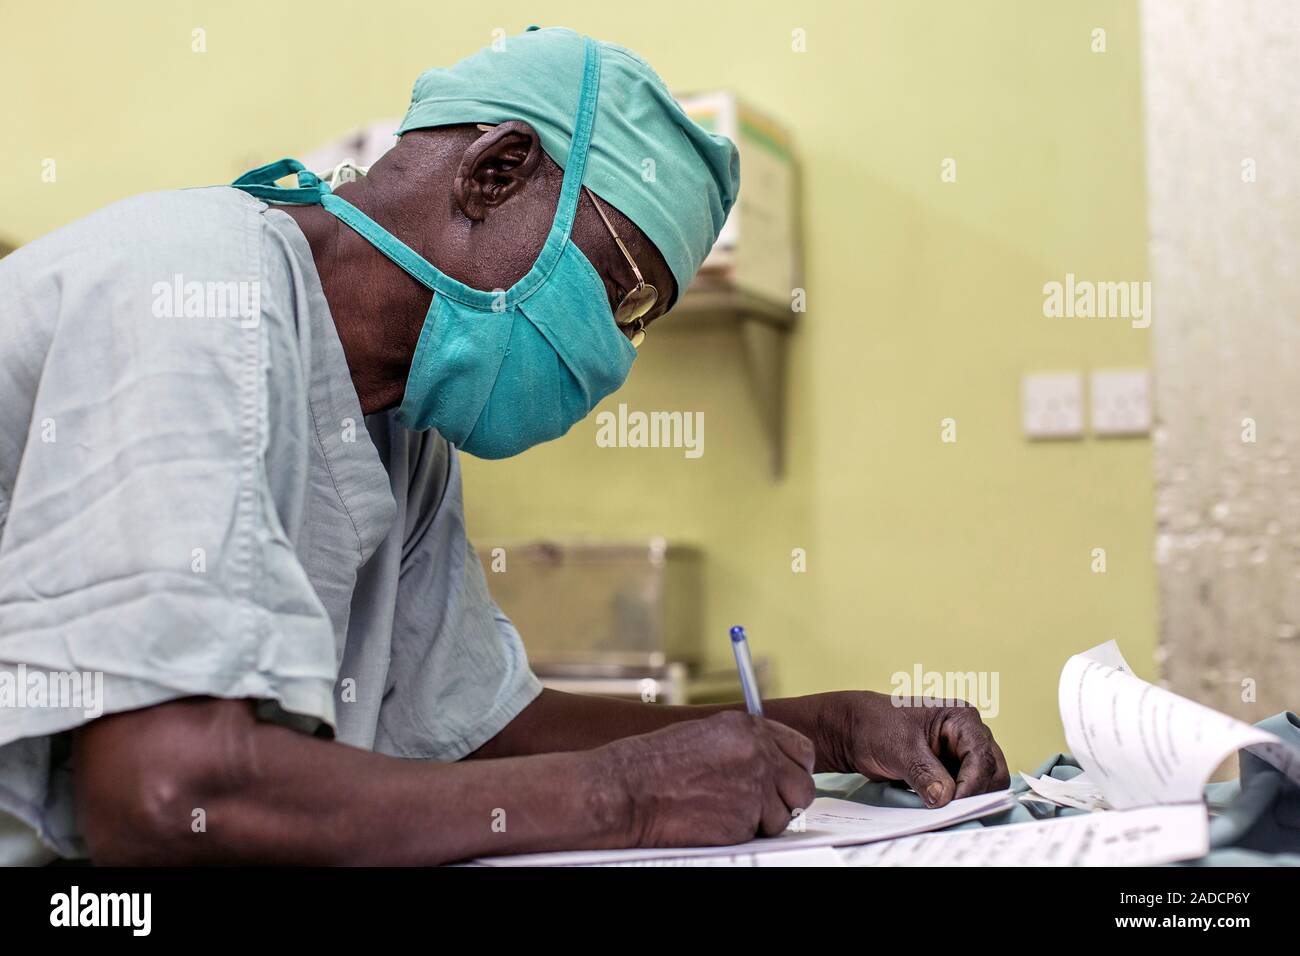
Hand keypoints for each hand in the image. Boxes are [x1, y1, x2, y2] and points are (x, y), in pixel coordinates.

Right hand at [598, 711, 815, 847]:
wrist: (631, 789)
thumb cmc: (658, 763)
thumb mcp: (708, 734)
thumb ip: (745, 743)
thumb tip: (771, 759)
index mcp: (749, 728)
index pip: (802, 750)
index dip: (795, 769)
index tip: (786, 778)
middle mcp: (758, 755)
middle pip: (802, 786)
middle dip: (788, 799)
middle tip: (764, 804)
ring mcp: (754, 788)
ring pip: (784, 814)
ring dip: (764, 819)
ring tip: (727, 809)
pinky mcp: (745, 821)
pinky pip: (759, 833)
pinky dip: (743, 832)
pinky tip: (715, 819)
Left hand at [816, 691, 1009, 806]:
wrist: (854, 731)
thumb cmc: (876, 726)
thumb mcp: (900, 749)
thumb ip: (924, 773)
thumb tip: (945, 798)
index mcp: (962, 719)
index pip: (982, 758)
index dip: (971, 784)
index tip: (953, 803)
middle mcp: (968, 735)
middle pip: (992, 772)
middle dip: (975, 792)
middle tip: (949, 808)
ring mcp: (961, 753)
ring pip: (982, 784)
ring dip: (966, 798)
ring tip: (941, 807)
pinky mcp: (951, 770)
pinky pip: (965, 790)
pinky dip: (956, 801)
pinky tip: (938, 806)